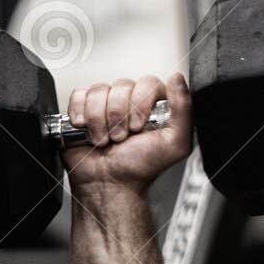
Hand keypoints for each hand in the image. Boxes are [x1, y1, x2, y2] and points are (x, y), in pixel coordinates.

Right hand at [63, 73, 192, 193]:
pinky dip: (81, 115)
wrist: (108, 184)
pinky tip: (87, 130)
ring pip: (99, 90)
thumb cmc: (140, 168)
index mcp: (154, 105)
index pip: (148, 83)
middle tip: (122, 137)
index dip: (140, 104)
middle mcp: (130, 101)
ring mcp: (106, 104)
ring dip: (100, 120)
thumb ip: (184, 110)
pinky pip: (79, 95)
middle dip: (119, 116)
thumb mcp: (175, 144)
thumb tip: (177, 79)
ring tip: (106, 139)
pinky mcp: (83, 109)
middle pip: (122, 85)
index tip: (139, 127)